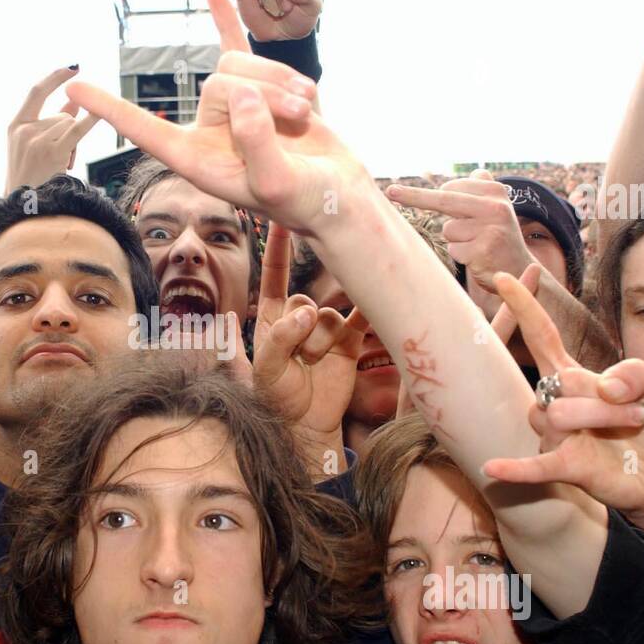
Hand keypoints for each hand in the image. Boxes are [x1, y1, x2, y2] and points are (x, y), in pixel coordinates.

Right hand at [5, 66, 99, 192]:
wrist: (22, 209)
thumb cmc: (31, 180)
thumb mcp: (34, 147)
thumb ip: (52, 122)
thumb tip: (74, 103)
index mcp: (14, 125)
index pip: (36, 91)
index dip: (56, 77)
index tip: (73, 67)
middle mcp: (23, 130)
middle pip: (62, 115)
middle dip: (68, 132)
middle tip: (59, 160)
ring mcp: (36, 140)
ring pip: (70, 125)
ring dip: (73, 144)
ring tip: (60, 166)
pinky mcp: (52, 152)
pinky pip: (77, 129)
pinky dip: (91, 120)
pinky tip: (102, 112)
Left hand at [67, 0, 367, 240]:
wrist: (340, 193)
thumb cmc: (309, 201)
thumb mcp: (280, 183)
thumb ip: (258, 145)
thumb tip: (242, 98)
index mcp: (199, 161)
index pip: (147, 131)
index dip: (111, 110)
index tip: (73, 89)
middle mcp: (209, 132)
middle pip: (218, 84)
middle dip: (264, 95)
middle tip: (297, 120)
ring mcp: (234, 110)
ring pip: (242, 68)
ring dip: (281, 85)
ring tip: (304, 115)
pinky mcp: (260, 92)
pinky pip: (238, 47)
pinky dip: (228, 20)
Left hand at [252, 223, 365, 457]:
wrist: (304, 425)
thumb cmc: (276, 397)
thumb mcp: (265, 368)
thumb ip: (281, 336)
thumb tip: (308, 310)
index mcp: (273, 317)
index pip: (275, 274)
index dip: (277, 247)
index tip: (281, 217)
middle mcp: (300, 316)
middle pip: (304, 300)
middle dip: (300, 328)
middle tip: (298, 357)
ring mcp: (327, 328)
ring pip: (328, 316)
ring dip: (320, 342)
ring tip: (313, 364)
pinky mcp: (350, 341)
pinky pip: (361, 319)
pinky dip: (368, 310)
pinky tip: (377, 298)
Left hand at [387, 172, 533, 298]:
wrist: (520, 269)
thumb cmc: (498, 236)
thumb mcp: (497, 208)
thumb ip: (484, 189)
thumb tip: (477, 170)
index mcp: (495, 191)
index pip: (452, 187)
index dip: (428, 195)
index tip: (398, 191)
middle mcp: (495, 207)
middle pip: (444, 200)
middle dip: (413, 196)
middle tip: (390, 191)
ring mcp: (490, 229)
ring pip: (448, 230)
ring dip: (456, 240)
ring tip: (477, 244)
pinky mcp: (484, 251)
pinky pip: (454, 250)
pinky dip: (461, 255)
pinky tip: (478, 257)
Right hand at [481, 269, 643, 519]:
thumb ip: (634, 372)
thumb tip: (604, 387)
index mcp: (569, 375)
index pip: (539, 335)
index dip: (523, 306)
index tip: (503, 278)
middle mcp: (554, 401)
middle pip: (559, 381)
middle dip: (605, 393)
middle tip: (639, 410)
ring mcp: (555, 435)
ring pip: (558, 416)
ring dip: (603, 417)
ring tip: (633, 425)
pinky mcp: (563, 466)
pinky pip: (533, 466)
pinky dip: (513, 468)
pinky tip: (492, 469)